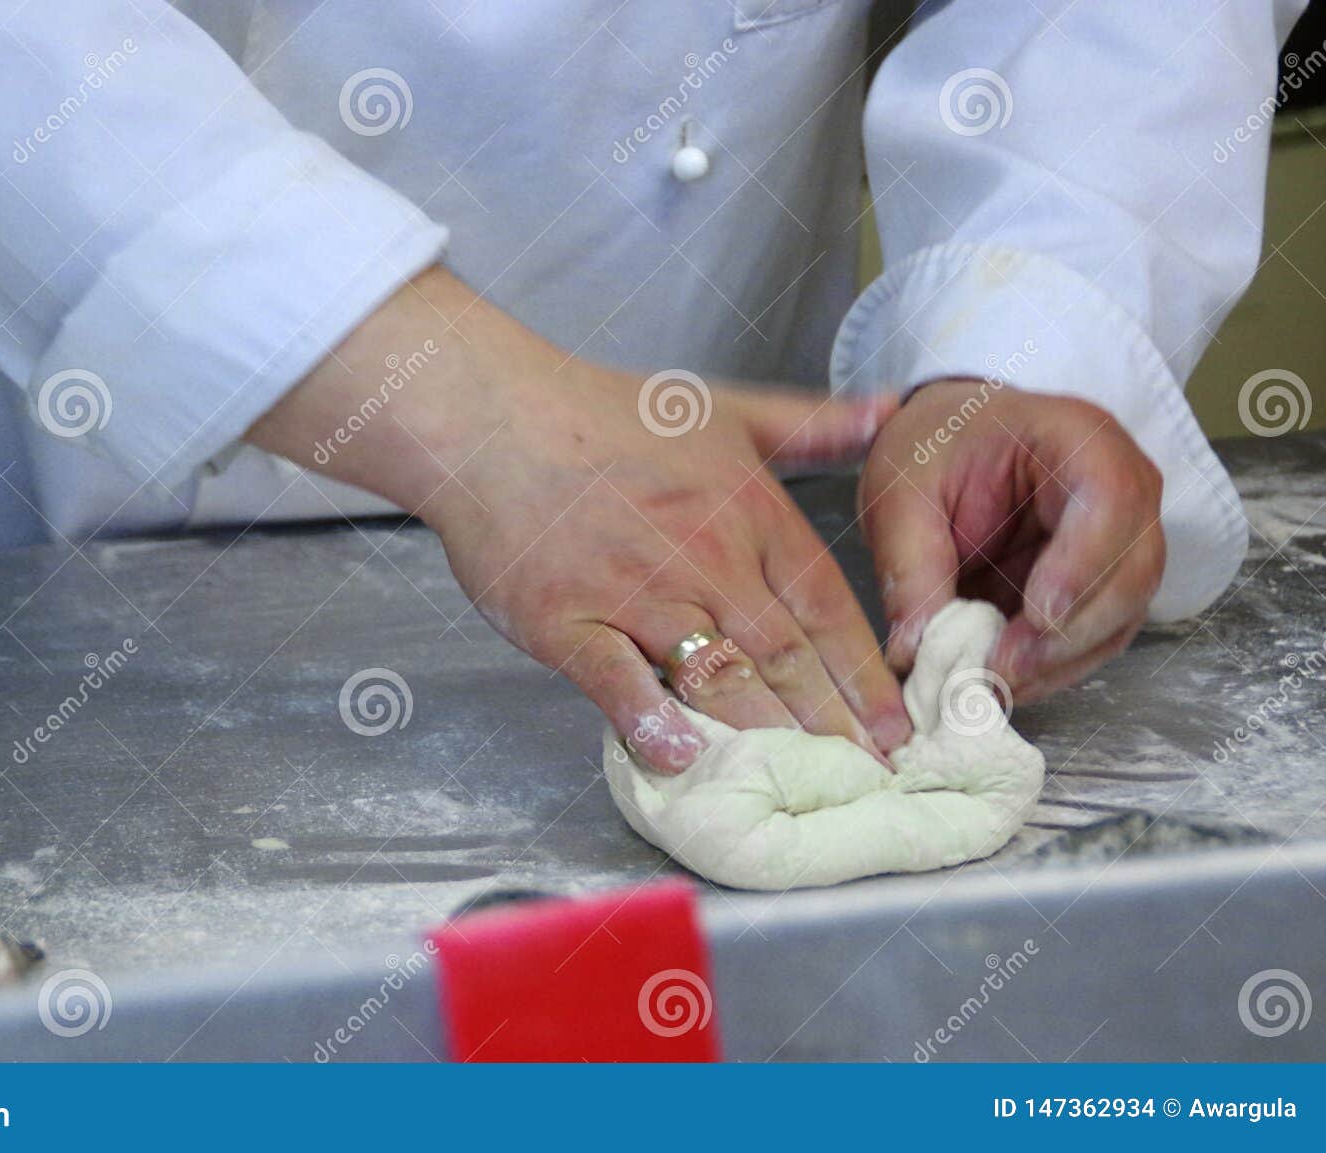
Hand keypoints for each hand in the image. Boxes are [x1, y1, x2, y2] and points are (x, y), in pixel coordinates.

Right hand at [249, 268, 908, 770]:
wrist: (494, 417)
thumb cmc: (605, 414)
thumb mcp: (725, 407)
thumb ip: (813, 422)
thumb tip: (892, 408)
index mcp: (748, 511)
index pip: (826, 608)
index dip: (866, 676)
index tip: (897, 730)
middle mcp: (704, 556)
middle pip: (786, 655)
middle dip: (835, 724)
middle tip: (871, 779)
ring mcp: (635, 592)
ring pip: (717, 674)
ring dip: (767, 734)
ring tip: (805, 784)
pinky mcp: (568, 618)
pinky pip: (616, 679)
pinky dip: (648, 719)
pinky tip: (680, 758)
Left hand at [859, 378, 1164, 701]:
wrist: (943, 449)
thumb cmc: (929, 451)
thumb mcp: (898, 496)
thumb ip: (908, 566)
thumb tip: (914, 650)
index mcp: (1076, 437)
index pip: (1110, 498)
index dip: (1082, 564)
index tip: (1037, 616)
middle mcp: (1121, 485)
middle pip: (1132, 569)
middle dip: (1068, 633)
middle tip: (1001, 669)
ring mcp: (1122, 538)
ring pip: (1120, 615)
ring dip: (1060, 660)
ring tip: (992, 682)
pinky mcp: (1104, 584)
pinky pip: (1097, 638)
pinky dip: (1054, 667)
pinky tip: (1006, 680)